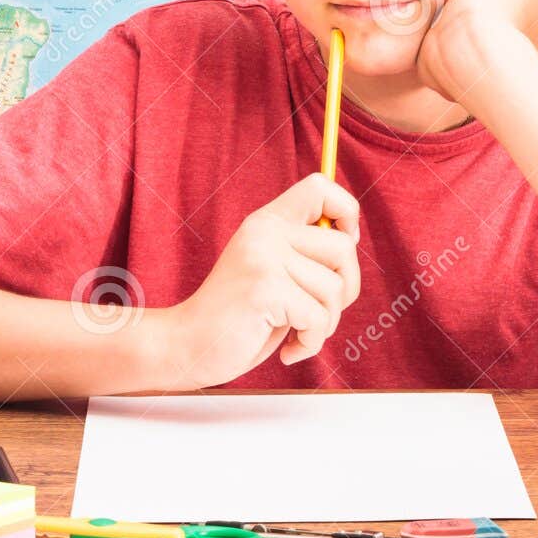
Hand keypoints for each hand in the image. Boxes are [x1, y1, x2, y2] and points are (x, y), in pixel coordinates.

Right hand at [163, 173, 361, 387]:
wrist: (186, 346)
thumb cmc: (238, 317)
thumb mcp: (272, 272)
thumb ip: (303, 252)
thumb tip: (350, 238)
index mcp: (266, 221)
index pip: (320, 188)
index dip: (346, 213)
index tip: (342, 246)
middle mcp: (265, 231)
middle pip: (343, 248)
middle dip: (345, 290)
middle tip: (317, 313)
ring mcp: (264, 258)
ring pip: (335, 288)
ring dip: (325, 324)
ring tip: (296, 332)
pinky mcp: (265, 289)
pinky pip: (319, 319)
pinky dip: (310, 344)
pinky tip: (289, 350)